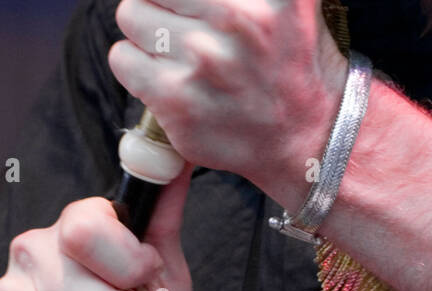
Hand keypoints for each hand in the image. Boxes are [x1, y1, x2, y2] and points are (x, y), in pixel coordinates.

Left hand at [109, 0, 347, 195]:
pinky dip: (135, 66)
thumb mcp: (293, 3)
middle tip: (184, 29)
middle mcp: (236, 17)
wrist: (309, 137)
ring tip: (177, 54)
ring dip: (147, 35)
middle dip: (162, 6)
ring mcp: (204, 60)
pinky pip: (123, 59)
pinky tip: (165, 78)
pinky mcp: (178, 100)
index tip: (185, 7)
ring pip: (131, 17)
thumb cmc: (296, 64)